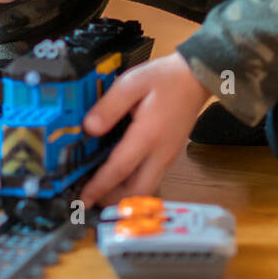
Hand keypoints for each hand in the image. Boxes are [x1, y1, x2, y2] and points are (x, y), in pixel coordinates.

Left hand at [78, 52, 211, 207]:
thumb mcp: (131, 83)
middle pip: (136, 192)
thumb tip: (89, 129)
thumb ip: (109, 106)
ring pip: (145, 190)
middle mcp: (160, 154)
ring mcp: (167, 159)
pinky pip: (150, 181)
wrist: (196, 79)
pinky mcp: (169, 157)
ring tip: (98, 189)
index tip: (82, 199)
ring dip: (122, 196)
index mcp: (149, 136)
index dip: (99, 187)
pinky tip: (116, 177)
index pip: (120, 170)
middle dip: (111, 199)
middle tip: (88, 196)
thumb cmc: (164, 79)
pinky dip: (131, 187)